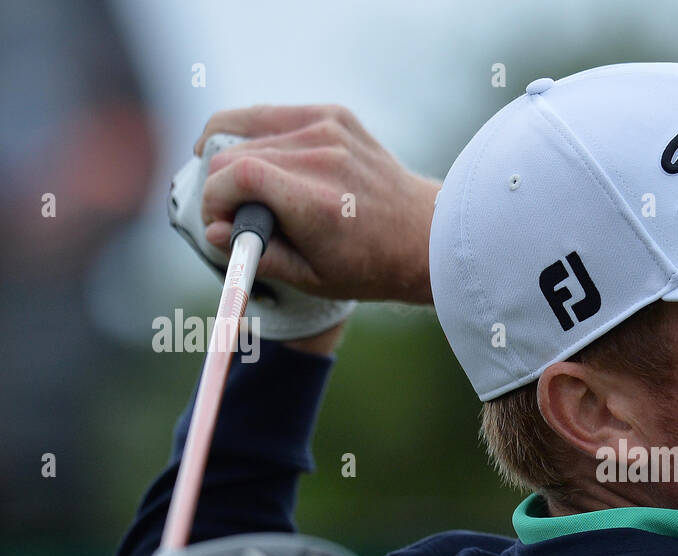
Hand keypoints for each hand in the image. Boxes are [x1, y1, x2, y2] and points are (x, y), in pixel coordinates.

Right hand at [194, 104, 439, 304]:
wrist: (424, 234)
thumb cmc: (370, 264)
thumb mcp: (313, 277)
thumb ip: (258, 254)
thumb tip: (212, 232)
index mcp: (315, 202)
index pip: (234, 175)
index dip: (213, 200)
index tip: (218, 222)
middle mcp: (321, 158)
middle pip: (233, 152)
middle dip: (220, 183)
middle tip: (232, 210)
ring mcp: (329, 129)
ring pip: (248, 129)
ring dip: (235, 157)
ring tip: (240, 185)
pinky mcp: (335, 114)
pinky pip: (274, 115)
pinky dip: (258, 134)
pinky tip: (257, 153)